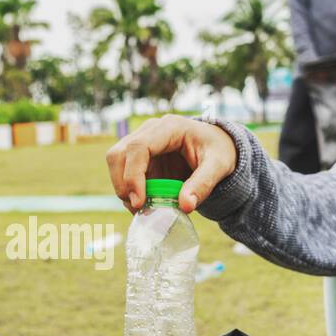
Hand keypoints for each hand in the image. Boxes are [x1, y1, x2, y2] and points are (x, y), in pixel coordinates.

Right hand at [105, 115, 237, 214]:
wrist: (217, 147)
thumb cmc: (218, 151)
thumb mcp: (219, 166)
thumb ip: (203, 184)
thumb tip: (185, 205)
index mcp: (169, 127)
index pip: (138, 147)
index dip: (133, 175)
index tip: (139, 202)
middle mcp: (149, 131)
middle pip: (119, 154)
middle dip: (122, 184)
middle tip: (138, 207)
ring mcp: (141, 142)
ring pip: (116, 163)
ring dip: (123, 188)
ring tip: (143, 207)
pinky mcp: (139, 157)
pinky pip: (123, 173)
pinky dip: (129, 191)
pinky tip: (145, 202)